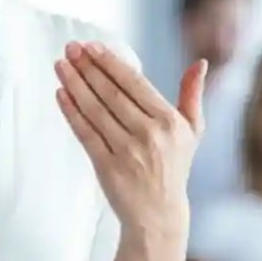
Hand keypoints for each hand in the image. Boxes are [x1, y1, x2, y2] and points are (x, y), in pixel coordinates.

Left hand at [54, 41, 205, 236]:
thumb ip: (193, 96)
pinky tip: (61, 93)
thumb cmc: (174, 167)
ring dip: (74, 84)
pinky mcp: (107, 167)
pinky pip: (85, 133)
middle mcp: (150, 134)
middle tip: (70, 48)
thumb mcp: (192, 131)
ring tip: (61, 65)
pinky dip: (71, 112)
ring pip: (95, 110)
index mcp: (170, 121)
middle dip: (87, 67)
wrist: (158, 214)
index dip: (110, 63)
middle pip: (111, 93)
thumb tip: (200, 63)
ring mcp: (127, 151)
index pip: (135, 83)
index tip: (92, 46)